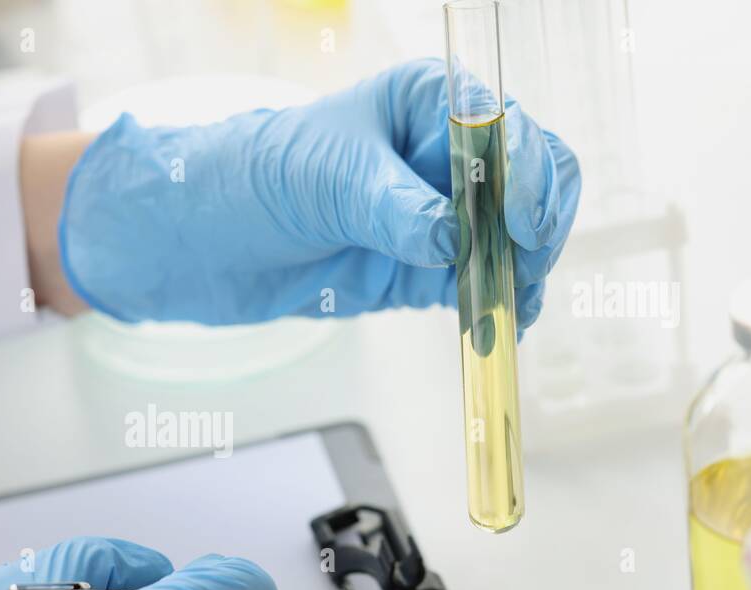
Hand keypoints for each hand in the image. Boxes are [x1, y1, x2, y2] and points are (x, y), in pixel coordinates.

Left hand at [60, 58, 579, 333]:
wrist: (212, 239)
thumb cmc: (259, 175)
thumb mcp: (327, 179)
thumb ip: (393, 207)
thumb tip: (452, 236)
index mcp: (429, 103)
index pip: (506, 127)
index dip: (526, 172)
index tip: (517, 222)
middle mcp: (445, 155)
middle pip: (531, 179)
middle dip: (538, 222)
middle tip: (524, 264)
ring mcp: (442, 214)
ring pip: (516, 238)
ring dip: (526, 270)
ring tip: (514, 306)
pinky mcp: (428, 268)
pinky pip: (483, 284)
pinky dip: (500, 304)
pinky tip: (500, 324)